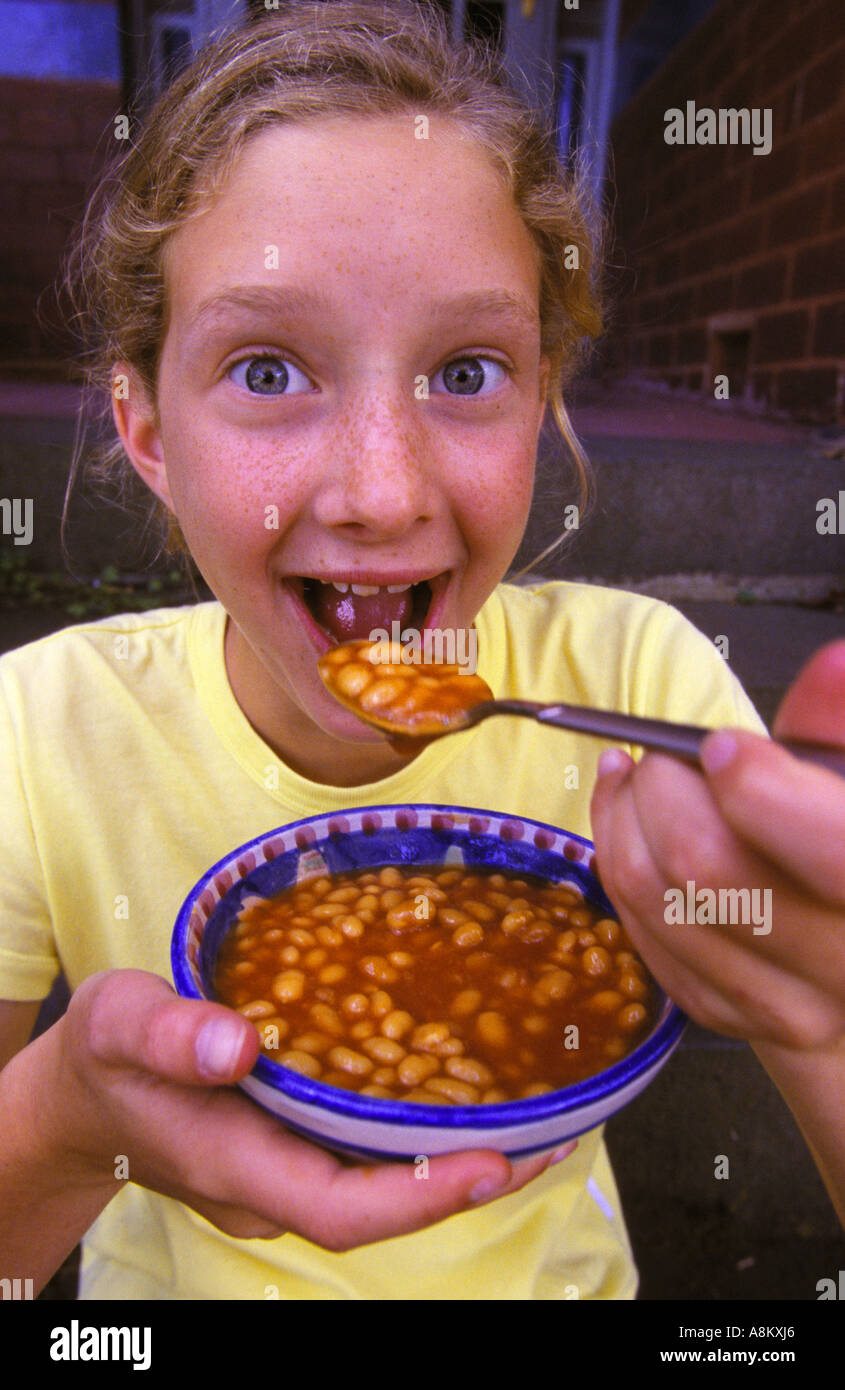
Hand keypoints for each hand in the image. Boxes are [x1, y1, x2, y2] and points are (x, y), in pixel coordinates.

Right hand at [36, 969, 571, 1250]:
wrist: (88, 1097)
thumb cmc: (105, 1059)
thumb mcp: (118, 1024)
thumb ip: (167, 1034)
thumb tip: (238, 1044)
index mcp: (236, 1164)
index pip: (343, 1208)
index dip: (423, 1197)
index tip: (496, 1162)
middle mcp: (275, 1184)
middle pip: (388, 1206)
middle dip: (476, 1177)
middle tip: (559, 1129)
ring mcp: (290, 1172)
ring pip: (389, 1183)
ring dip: (467, 1156)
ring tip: (546, 1111)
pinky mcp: (301, 1147)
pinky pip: (376, 1153)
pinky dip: (430, 1131)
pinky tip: (478, 1091)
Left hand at [589, 640, 844, 1050]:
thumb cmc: (840, 843)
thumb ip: (835, 728)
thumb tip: (835, 664)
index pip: (830, 849)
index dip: (763, 792)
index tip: (723, 748)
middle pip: (710, 870)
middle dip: (664, 790)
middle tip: (662, 756)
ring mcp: (790, 1007)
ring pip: (660, 900)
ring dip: (624, 821)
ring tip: (632, 774)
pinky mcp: (729, 1017)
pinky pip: (644, 934)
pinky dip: (619, 863)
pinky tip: (626, 820)